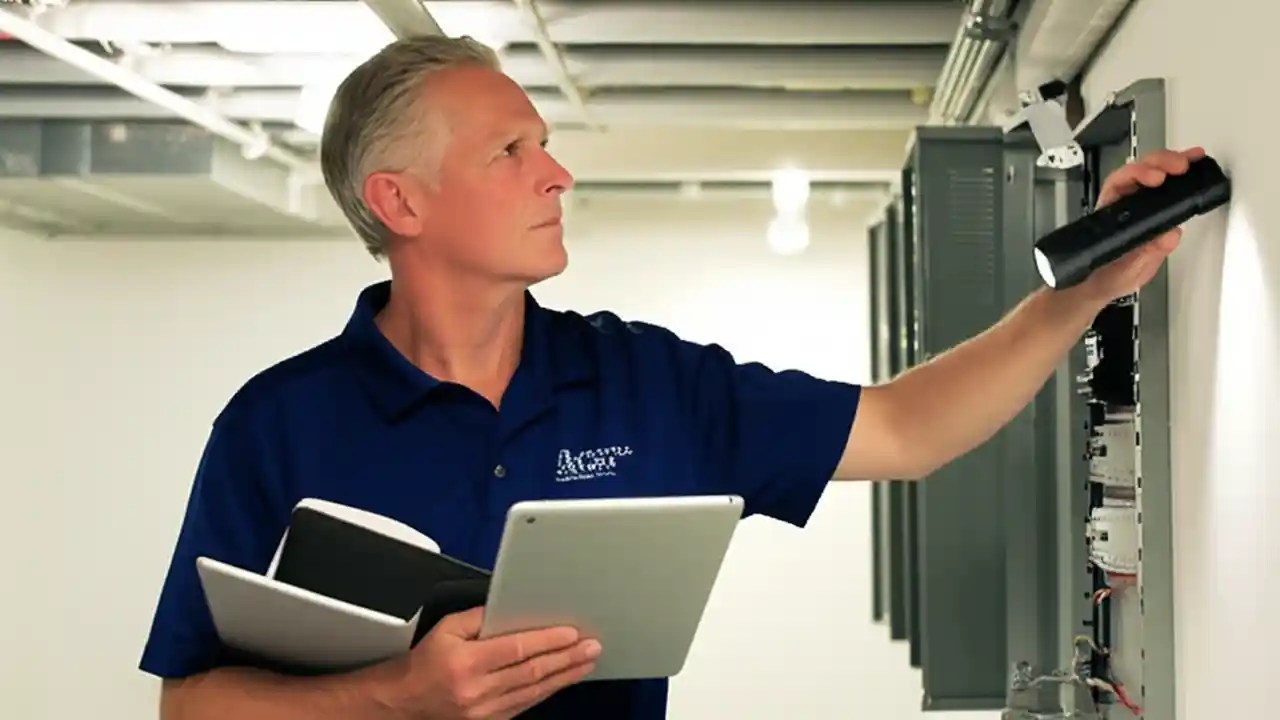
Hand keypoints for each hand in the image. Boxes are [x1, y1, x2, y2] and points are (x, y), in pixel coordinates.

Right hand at [377, 607, 599, 719]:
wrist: (403, 702)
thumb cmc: (423, 664)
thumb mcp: (446, 628)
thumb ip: (479, 617)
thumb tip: (510, 608)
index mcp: (467, 662)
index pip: (517, 649)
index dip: (548, 641)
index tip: (571, 634)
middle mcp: (478, 690)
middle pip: (532, 672)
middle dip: (566, 658)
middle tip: (591, 647)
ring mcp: (485, 710)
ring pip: (534, 691)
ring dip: (564, 677)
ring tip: (585, 663)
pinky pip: (525, 705)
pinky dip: (546, 691)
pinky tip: (561, 681)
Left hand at [1077, 146, 1205, 304]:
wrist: (1106, 284)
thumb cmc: (1109, 274)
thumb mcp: (1128, 268)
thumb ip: (1148, 253)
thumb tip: (1169, 234)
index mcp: (1110, 214)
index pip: (1120, 183)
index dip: (1138, 174)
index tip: (1156, 177)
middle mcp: (1121, 204)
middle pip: (1137, 170)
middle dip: (1159, 163)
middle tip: (1180, 166)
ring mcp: (1137, 203)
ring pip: (1150, 172)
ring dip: (1171, 162)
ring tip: (1192, 160)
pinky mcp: (1152, 207)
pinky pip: (1164, 185)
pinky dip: (1179, 174)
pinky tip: (1193, 167)